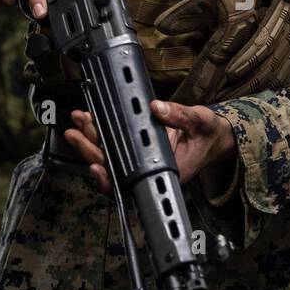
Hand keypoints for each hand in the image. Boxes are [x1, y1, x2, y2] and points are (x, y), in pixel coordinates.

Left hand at [65, 101, 236, 193]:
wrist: (213, 138)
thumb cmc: (206, 135)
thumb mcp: (199, 122)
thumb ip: (179, 116)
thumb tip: (157, 107)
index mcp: (163, 173)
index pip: (129, 181)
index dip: (109, 177)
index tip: (95, 165)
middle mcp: (147, 173)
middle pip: (111, 168)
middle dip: (90, 150)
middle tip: (77, 131)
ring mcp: (140, 164)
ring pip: (108, 158)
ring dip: (89, 141)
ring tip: (78, 121)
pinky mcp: (136, 152)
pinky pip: (113, 148)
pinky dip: (98, 136)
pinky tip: (89, 121)